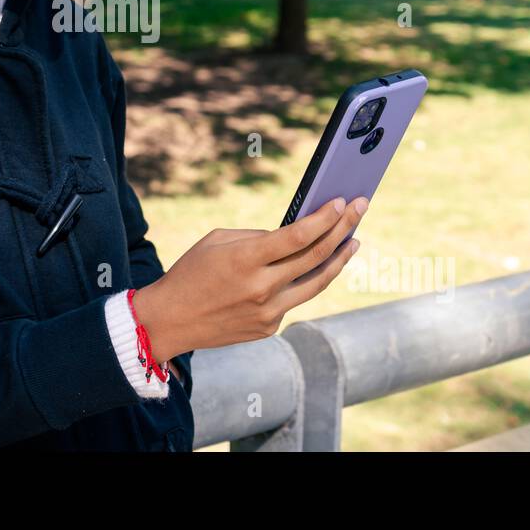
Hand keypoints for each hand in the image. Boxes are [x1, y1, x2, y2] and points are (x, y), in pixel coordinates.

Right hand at [132, 196, 366, 363]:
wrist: (170, 321)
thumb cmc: (190, 272)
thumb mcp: (216, 241)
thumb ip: (257, 238)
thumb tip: (294, 234)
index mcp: (245, 259)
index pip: (298, 236)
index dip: (325, 218)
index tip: (342, 202)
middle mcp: (261, 288)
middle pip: (315, 256)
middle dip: (343, 229)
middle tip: (360, 209)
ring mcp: (268, 312)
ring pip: (316, 282)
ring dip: (339, 259)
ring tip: (354, 240)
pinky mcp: (268, 328)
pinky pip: (294, 299)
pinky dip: (305, 280)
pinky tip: (315, 266)